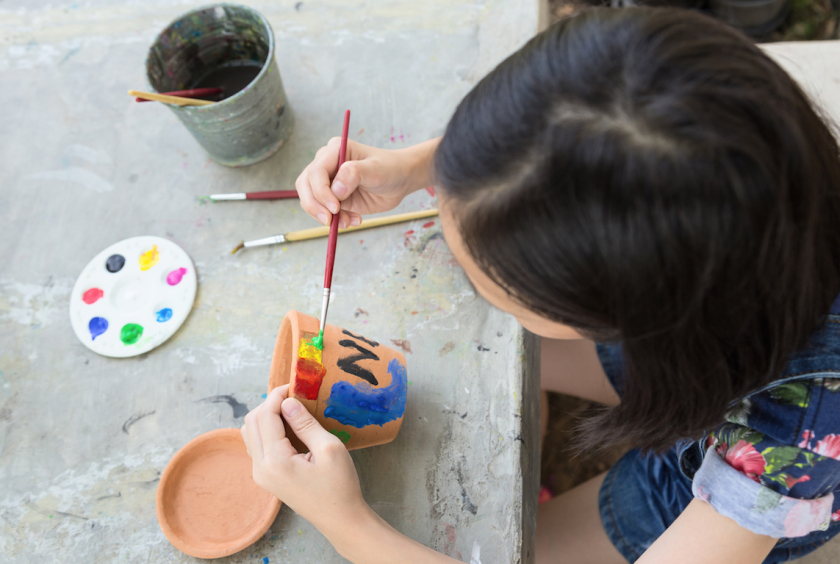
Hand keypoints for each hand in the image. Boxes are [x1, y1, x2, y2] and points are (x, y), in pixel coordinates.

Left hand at [241, 385, 365, 530]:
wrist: (340, 519)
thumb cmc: (340, 486)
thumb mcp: (329, 449)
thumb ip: (306, 423)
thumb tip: (287, 401)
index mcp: (275, 461)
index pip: (265, 415)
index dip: (277, 395)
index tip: (295, 386)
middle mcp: (261, 468)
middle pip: (251, 421)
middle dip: (270, 404)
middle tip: (294, 397)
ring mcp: (260, 475)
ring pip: (250, 433)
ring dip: (266, 416)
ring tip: (291, 412)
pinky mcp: (265, 478)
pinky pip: (257, 445)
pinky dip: (267, 430)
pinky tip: (288, 429)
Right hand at [295, 138, 439, 226]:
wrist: (400, 180)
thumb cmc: (390, 168)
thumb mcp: (376, 169)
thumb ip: (354, 174)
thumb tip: (335, 189)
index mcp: (334, 151)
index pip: (316, 171)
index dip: (321, 191)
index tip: (335, 208)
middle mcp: (327, 165)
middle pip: (305, 185)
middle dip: (315, 205)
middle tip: (330, 220)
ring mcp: (329, 182)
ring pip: (311, 200)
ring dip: (325, 216)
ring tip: (347, 222)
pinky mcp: (334, 198)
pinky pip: (325, 212)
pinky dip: (336, 220)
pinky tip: (354, 220)